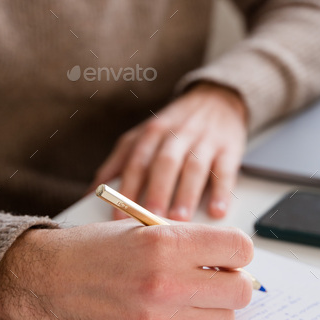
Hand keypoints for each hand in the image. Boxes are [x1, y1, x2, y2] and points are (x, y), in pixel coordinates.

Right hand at [0, 220, 253, 319]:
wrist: (41, 281)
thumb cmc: (90, 250)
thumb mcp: (141, 228)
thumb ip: (186, 241)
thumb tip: (228, 258)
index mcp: (166, 242)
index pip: (239, 249)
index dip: (238, 251)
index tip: (229, 254)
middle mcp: (165, 281)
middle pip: (240, 291)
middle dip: (234, 283)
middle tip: (218, 278)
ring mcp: (156, 318)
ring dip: (214, 309)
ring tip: (192, 296)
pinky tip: (157, 310)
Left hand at [91, 82, 247, 221]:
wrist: (217, 99)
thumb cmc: (175, 126)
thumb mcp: (143, 135)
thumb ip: (118, 162)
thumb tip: (89, 195)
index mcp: (152, 132)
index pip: (136, 161)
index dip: (127, 188)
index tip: (118, 217)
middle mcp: (177, 135)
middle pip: (164, 163)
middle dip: (156, 191)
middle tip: (150, 218)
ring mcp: (205, 140)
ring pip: (194, 167)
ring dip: (186, 194)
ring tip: (180, 219)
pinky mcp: (230, 148)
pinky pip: (225, 171)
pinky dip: (221, 192)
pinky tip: (217, 211)